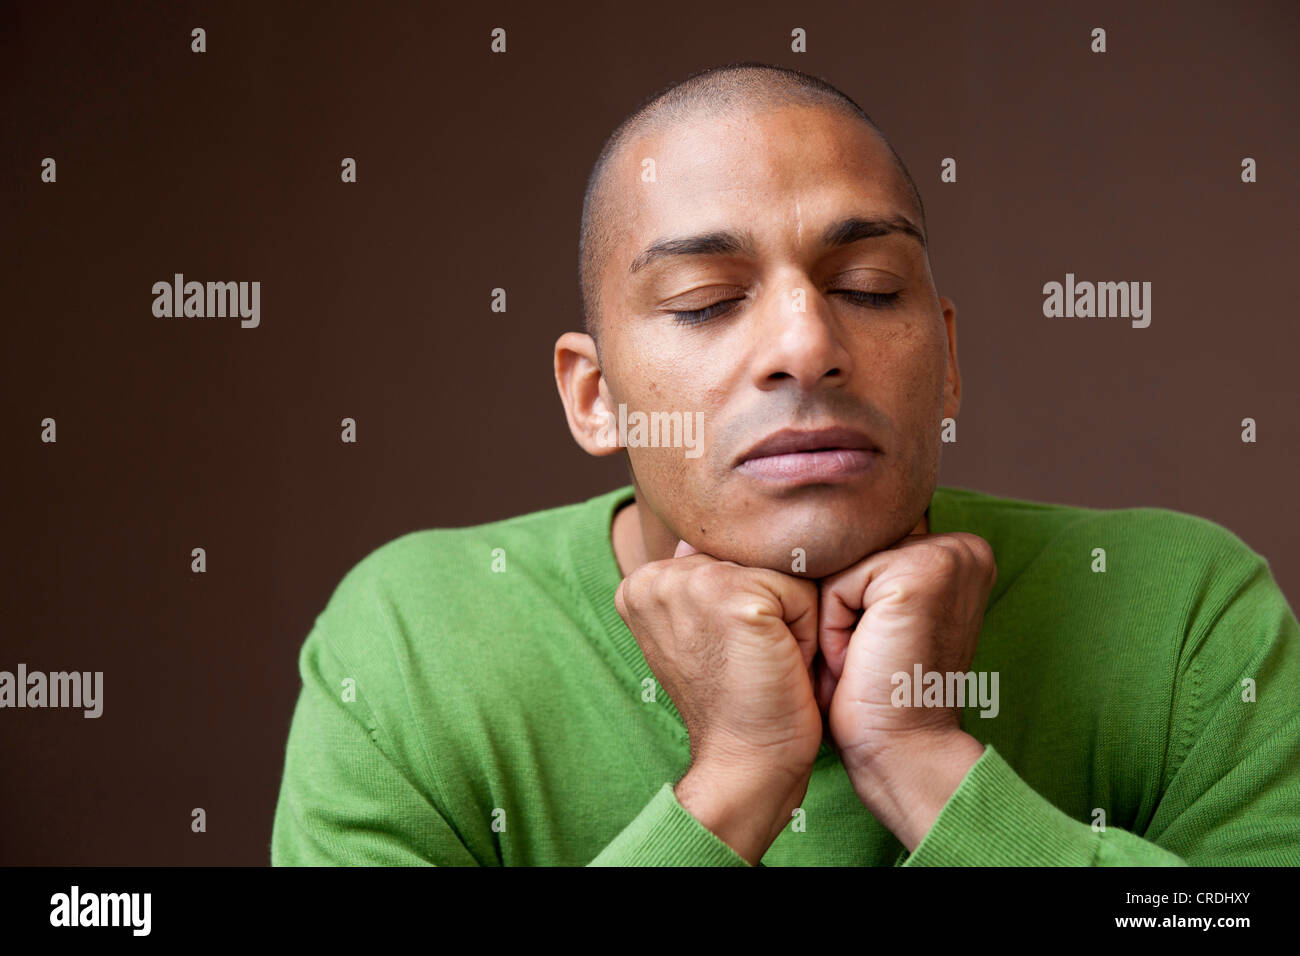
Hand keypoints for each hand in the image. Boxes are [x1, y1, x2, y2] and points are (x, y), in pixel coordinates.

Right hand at [615, 540, 821, 863]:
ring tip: (768, 660)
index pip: (722, 555)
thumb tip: (703, 536)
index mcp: (641, 582)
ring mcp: (691, 582)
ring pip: (779, 571)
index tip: (730, 653)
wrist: (744, 762)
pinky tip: (781, 665)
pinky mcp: (733, 596)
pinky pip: (801, 591)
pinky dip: (806, 632)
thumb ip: (700, 579)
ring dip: (790, 617)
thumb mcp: (701, 633)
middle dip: (768, 606)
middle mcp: (655, 574)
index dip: (744, 603)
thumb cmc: (734, 701)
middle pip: (751, 557)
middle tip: (752, 660)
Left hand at [815, 532, 995, 847]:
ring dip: (836, 618)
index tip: (877, 646)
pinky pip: (836, 584)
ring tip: (864, 659)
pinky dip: (834, 627)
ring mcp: (948, 555)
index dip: (852, 600)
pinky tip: (861, 660)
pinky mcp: (919, 573)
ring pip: (842, 565)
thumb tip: (819, 526)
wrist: (901, 750)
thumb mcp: (880, 614)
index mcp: (961, 553)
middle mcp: (964, 547)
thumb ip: (873, 567)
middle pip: (854, 550)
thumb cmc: (880, 691)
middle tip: (870, 657)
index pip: (867, 546)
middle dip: (844, 606)